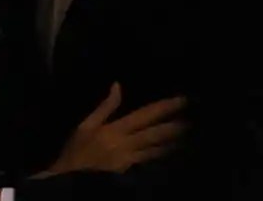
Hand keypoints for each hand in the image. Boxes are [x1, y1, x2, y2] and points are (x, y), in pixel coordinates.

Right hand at [43, 83, 186, 174]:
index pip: (144, 116)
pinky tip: (172, 150)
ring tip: (189, 133)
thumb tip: (118, 86)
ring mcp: (129, 159)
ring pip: (156, 148)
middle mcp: (125, 145)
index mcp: (114, 130)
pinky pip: (149, 160)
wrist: (69, 176)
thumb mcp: (85, 124)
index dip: (164, 108)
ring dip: (173, 141)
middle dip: (175, 125)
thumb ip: (105, 106)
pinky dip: (162, 154)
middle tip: (193, 118)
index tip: (180, 100)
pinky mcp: (129, 170)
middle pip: (155, 133)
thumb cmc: (76, 148)